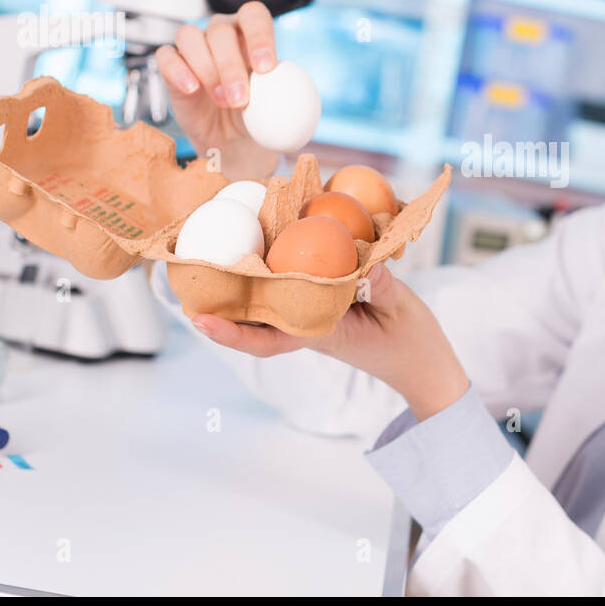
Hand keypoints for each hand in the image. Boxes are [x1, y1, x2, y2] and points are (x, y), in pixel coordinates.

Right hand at [154, 0, 280, 180]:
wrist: (232, 139)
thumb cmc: (257, 116)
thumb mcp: (278, 107)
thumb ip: (287, 98)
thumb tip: (302, 103)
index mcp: (250, 33)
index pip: (254, 16)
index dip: (259, 36)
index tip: (265, 68)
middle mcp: (220, 33)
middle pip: (220, 30)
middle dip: (231, 65)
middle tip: (240, 99)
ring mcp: (193, 46)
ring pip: (190, 37)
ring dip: (207, 69)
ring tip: (222, 101)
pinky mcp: (170, 65)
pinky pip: (165, 56)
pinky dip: (177, 71)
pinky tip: (192, 89)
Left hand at [189, 264, 470, 421]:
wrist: (420, 362)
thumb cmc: (411, 343)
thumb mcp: (404, 312)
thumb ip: (384, 288)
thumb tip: (366, 264)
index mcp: (323, 334)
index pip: (271, 338)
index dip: (235, 332)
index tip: (201, 322)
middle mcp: (308, 325)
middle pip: (254, 318)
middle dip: (219, 301)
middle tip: (184, 275)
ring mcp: (312, 315)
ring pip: (266, 303)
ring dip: (236, 283)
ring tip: (204, 255)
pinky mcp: (321, 304)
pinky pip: (288, 287)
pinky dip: (270, 269)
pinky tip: (258, 244)